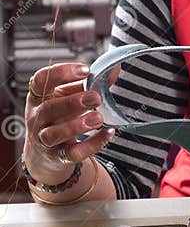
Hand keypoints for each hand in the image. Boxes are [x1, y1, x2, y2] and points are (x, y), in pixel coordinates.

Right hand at [23, 62, 114, 184]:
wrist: (47, 153)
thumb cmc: (59, 117)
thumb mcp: (68, 97)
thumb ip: (88, 83)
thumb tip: (114, 68)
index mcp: (38, 97)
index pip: (41, 80)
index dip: (61, 73)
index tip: (85, 70)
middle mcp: (37, 118)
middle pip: (49, 108)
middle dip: (73, 102)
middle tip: (96, 97)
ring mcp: (44, 139)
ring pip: (55, 134)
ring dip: (77, 125)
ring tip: (98, 118)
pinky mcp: (57, 157)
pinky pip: (73, 153)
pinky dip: (93, 144)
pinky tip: (108, 133)